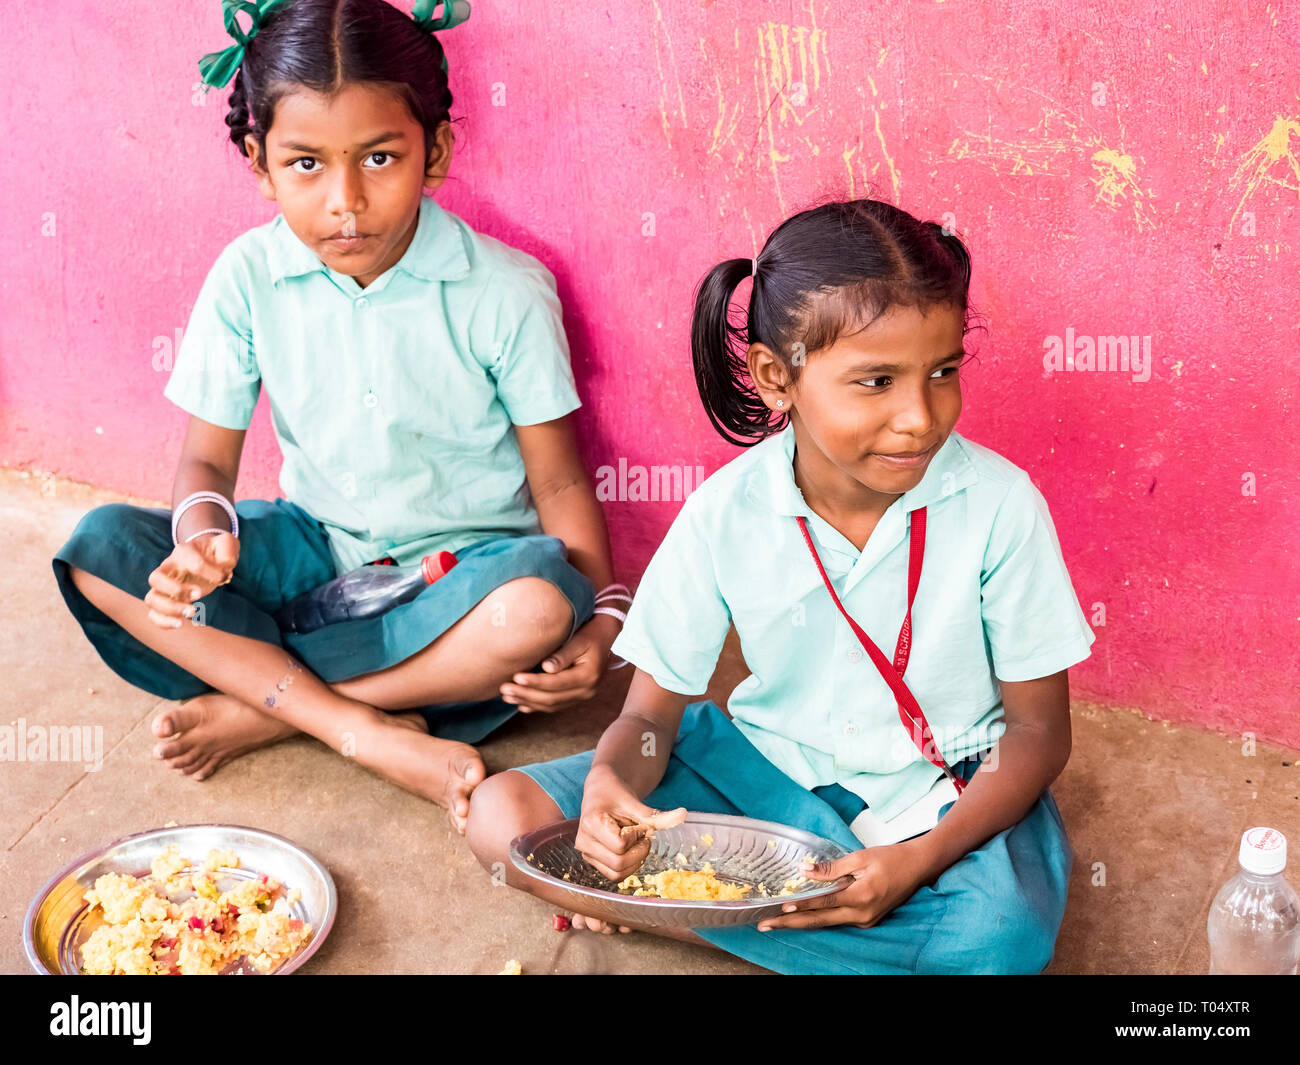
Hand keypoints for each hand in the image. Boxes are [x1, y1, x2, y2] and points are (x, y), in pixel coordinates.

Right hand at [145, 531, 238, 628]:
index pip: (195, 564)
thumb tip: (223, 573)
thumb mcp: (227, 543)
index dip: (212, 574)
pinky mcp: (166, 600)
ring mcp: (164, 585)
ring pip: (151, 599)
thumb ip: (228, 553)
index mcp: (184, 551)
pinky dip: (163, 622)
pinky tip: (180, 623)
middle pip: (155, 578)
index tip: (224, 577)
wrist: (207, 555)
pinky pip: (153, 614)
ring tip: (192, 612)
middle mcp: (168, 567)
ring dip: (170, 609)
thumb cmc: (216, 551)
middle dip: (176, 591)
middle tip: (199, 595)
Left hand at [499, 612, 620, 712]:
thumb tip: (546, 668)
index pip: (556, 683)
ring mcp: (582, 696)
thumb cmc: (590, 635)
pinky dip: (537, 706)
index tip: (516, 676)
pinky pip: (555, 705)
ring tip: (507, 696)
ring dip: (528, 702)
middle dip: (526, 694)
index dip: (535, 682)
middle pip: (552, 698)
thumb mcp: (579, 640)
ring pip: (551, 705)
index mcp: (588, 676)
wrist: (606, 639)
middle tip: (504, 689)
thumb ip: (563, 655)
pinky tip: (521, 705)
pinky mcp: (576, 697)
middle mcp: (587, 691)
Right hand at [575, 765, 686, 881]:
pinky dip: (628, 866)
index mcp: (591, 823)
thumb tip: (683, 815)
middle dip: (638, 851)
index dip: (636, 836)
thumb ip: (656, 816)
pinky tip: (630, 849)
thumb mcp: (635, 802)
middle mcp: (584, 841)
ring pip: (616, 874)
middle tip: (641, 835)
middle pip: (618, 863)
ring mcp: (586, 853)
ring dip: (634, 861)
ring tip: (635, 842)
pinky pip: (614, 875)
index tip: (637, 824)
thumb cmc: (615, 794)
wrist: (601, 791)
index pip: (620, 845)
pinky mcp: (591, 860)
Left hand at [756, 837, 933, 931]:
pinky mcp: (866, 920)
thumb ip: (831, 868)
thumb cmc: (892, 858)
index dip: (801, 905)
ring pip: (827, 922)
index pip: (824, 903)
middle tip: (765, 925)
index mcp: (861, 896)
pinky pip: (838, 919)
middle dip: (790, 924)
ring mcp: (865, 920)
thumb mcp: (860, 857)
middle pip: (820, 920)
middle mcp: (862, 914)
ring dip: (801, 922)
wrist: (918, 867)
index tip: (780, 908)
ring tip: (777, 922)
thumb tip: (805, 871)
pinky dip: (818, 917)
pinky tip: (801, 916)